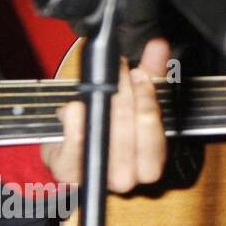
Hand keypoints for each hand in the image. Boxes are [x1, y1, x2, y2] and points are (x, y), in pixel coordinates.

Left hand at [43, 37, 171, 191]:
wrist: (72, 145)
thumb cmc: (112, 124)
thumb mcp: (136, 99)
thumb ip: (151, 73)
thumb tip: (159, 45)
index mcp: (150, 165)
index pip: (155, 138)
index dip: (147, 104)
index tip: (139, 75)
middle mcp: (126, 179)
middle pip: (129, 138)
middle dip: (124, 100)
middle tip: (118, 72)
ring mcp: (95, 177)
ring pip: (104, 142)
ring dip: (103, 107)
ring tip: (101, 83)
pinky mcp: (67, 172)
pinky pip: (73, 149)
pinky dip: (74, 125)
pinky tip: (76, 107)